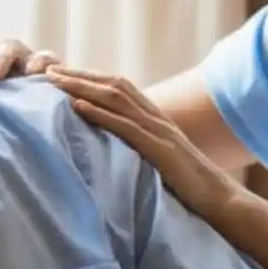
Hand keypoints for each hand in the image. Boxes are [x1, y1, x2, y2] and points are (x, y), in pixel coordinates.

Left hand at [45, 66, 244, 218]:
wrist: (219, 199)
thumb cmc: (187, 185)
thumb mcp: (158, 158)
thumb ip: (138, 145)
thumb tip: (109, 145)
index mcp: (155, 117)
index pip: (118, 87)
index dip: (89, 76)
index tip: (61, 73)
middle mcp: (156, 116)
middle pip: (113, 85)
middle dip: (79, 75)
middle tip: (48, 70)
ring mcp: (159, 131)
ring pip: (116, 98)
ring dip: (82, 86)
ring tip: (55, 81)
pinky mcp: (160, 149)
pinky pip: (125, 126)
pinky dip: (100, 113)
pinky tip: (78, 106)